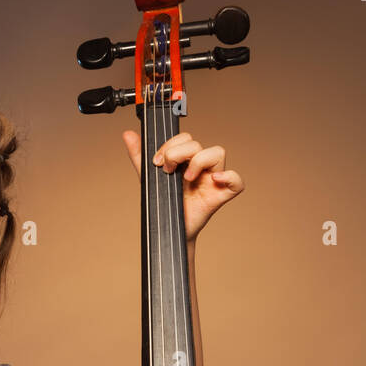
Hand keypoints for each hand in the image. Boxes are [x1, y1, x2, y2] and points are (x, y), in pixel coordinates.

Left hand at [122, 129, 243, 240]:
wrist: (166, 230)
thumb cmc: (163, 203)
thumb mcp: (148, 178)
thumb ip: (139, 156)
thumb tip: (128, 134)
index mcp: (186, 159)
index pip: (186, 138)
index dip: (171, 145)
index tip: (156, 162)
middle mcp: (201, 166)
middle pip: (198, 143)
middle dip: (178, 153)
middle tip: (167, 171)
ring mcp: (212, 179)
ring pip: (218, 152)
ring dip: (199, 161)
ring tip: (186, 178)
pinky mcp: (221, 195)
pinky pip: (237, 181)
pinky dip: (229, 176)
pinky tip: (214, 179)